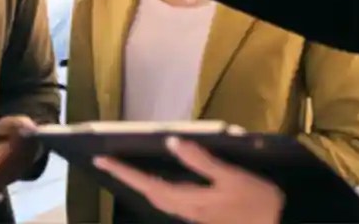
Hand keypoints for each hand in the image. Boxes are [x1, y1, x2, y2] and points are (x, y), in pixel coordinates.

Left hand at [94, 137, 283, 223]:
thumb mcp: (232, 178)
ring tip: (127, 169)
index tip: (101, 159)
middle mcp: (187, 211)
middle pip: (149, 193)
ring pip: (160, 199)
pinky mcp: (203, 216)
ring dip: (142, 184)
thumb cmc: (257, 202)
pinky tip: (161, 181)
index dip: (123, 172)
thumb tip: (172, 142)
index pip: (148, 183)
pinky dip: (159, 188)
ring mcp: (195, 216)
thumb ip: (202, 161)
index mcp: (190, 200)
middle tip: (107, 161)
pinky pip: (172, 201)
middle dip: (127, 178)